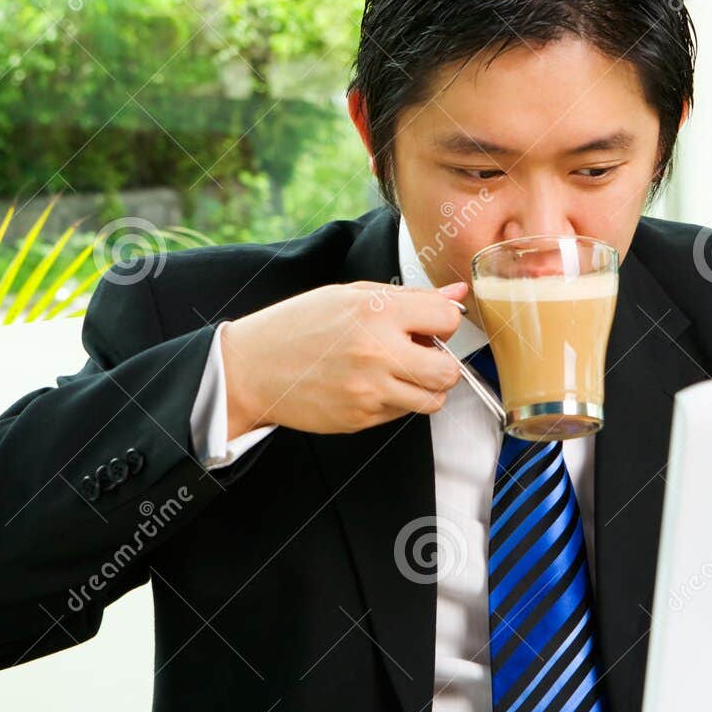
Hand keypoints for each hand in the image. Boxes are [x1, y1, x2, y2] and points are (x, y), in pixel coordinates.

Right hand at [220, 281, 467, 434]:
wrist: (252, 368)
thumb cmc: (300, 325)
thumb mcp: (350, 296)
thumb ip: (409, 296)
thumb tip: (458, 293)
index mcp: (376, 312)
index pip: (447, 318)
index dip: (443, 320)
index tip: (429, 323)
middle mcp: (377, 353)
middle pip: (450, 371)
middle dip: (444, 362)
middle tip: (423, 354)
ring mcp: (370, 391)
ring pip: (433, 400)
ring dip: (425, 386)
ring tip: (400, 372)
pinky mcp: (361, 418)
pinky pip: (402, 414)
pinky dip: (396, 401)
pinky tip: (371, 385)